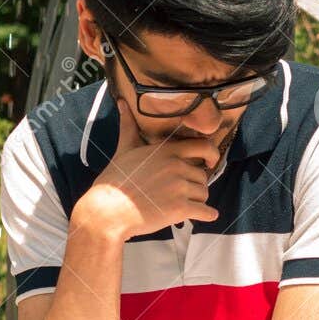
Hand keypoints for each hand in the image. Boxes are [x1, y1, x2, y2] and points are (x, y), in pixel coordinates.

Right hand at [73, 97, 220, 240]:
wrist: (107, 211)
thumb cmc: (114, 181)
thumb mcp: (123, 150)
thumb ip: (129, 127)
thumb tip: (122, 103)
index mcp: (166, 151)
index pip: (203, 146)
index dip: (211, 154)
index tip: (210, 161)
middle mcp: (176, 166)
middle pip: (203, 174)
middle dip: (197, 183)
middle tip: (188, 190)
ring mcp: (179, 187)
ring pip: (204, 193)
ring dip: (199, 200)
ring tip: (185, 204)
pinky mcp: (180, 209)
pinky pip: (206, 212)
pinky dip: (208, 215)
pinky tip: (205, 216)